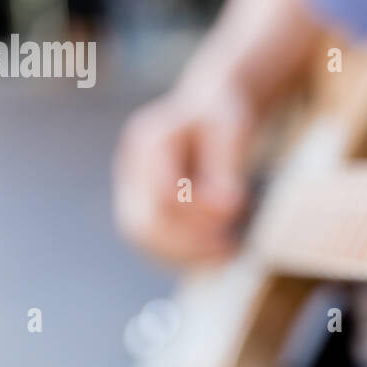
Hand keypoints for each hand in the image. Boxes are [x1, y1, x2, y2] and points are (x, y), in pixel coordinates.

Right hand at [112, 48, 263, 265]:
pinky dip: (181, 254)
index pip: (166, 192)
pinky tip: (213, 255)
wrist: (203, 111)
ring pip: (143, 237)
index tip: (236, 208)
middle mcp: (131, 167)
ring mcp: (130, 189)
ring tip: (226, 254)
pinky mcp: (140, 207)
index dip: (200, 210)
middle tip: (230, 247)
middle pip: (144, 222)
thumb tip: (224, 208)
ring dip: (184, 254)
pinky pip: (151, 242)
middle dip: (189, 242)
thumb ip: (224, 168)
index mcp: (150, 139)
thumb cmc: (220, 118)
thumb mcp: (230, 130)